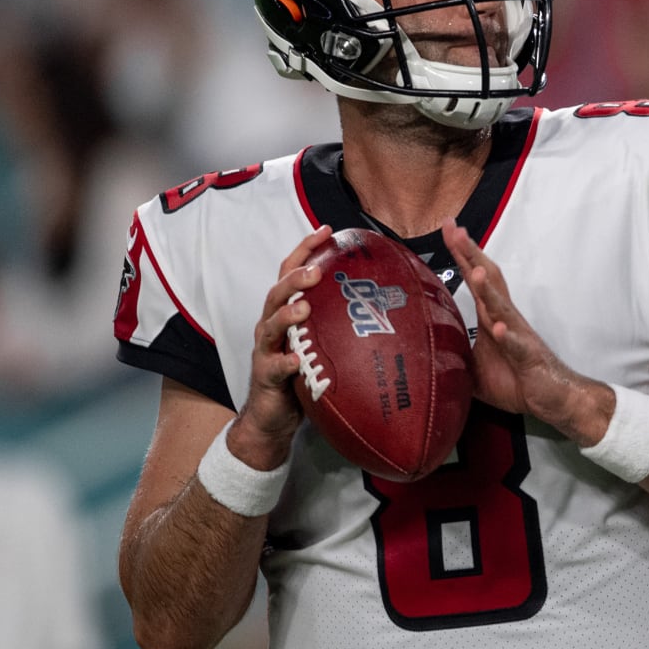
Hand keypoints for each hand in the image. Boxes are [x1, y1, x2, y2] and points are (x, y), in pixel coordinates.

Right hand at [231, 225, 331, 468]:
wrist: (272, 418)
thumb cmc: (301, 376)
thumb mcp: (321, 343)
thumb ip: (338, 322)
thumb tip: (382, 302)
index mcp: (285, 312)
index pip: (291, 272)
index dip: (306, 249)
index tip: (328, 230)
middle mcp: (271, 326)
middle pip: (277, 293)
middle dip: (295, 278)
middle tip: (316, 270)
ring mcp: (266, 351)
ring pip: (270, 325)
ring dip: (286, 314)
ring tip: (303, 308)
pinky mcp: (265, 377)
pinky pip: (274, 367)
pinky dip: (285, 362)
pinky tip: (298, 360)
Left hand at [442, 220, 607, 437]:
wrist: (552, 399)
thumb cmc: (516, 379)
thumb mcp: (473, 368)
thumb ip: (451, 356)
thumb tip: (422, 356)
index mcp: (491, 317)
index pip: (475, 278)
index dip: (462, 253)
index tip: (448, 228)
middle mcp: (505, 319)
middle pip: (489, 279)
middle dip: (471, 254)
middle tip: (456, 230)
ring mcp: (518, 335)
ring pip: (501, 308)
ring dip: (489, 290)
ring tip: (477, 271)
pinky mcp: (528, 357)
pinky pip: (516, 346)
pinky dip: (508, 337)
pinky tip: (499, 329)